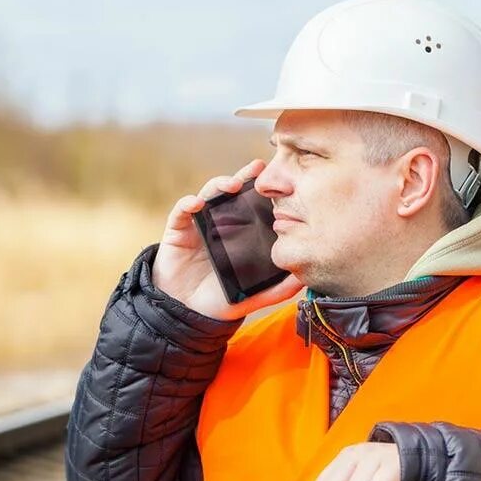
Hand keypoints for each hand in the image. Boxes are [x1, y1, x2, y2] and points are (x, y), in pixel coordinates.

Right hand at [154, 159, 300, 320]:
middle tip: (257, 168)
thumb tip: (302, 280)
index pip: (253, 206)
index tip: (280, 180)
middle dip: (244, 177)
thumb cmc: (221, 301)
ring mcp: (199, 224)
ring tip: (232, 185)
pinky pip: (181, 211)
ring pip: (209, 194)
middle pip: (232, 193)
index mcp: (239, 233)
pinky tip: (197, 203)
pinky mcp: (178, 230)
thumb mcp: (253, 296)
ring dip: (219, 185)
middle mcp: (220, 223)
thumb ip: (277, 290)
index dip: (264, 191)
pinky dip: (188, 203)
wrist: (187, 312)